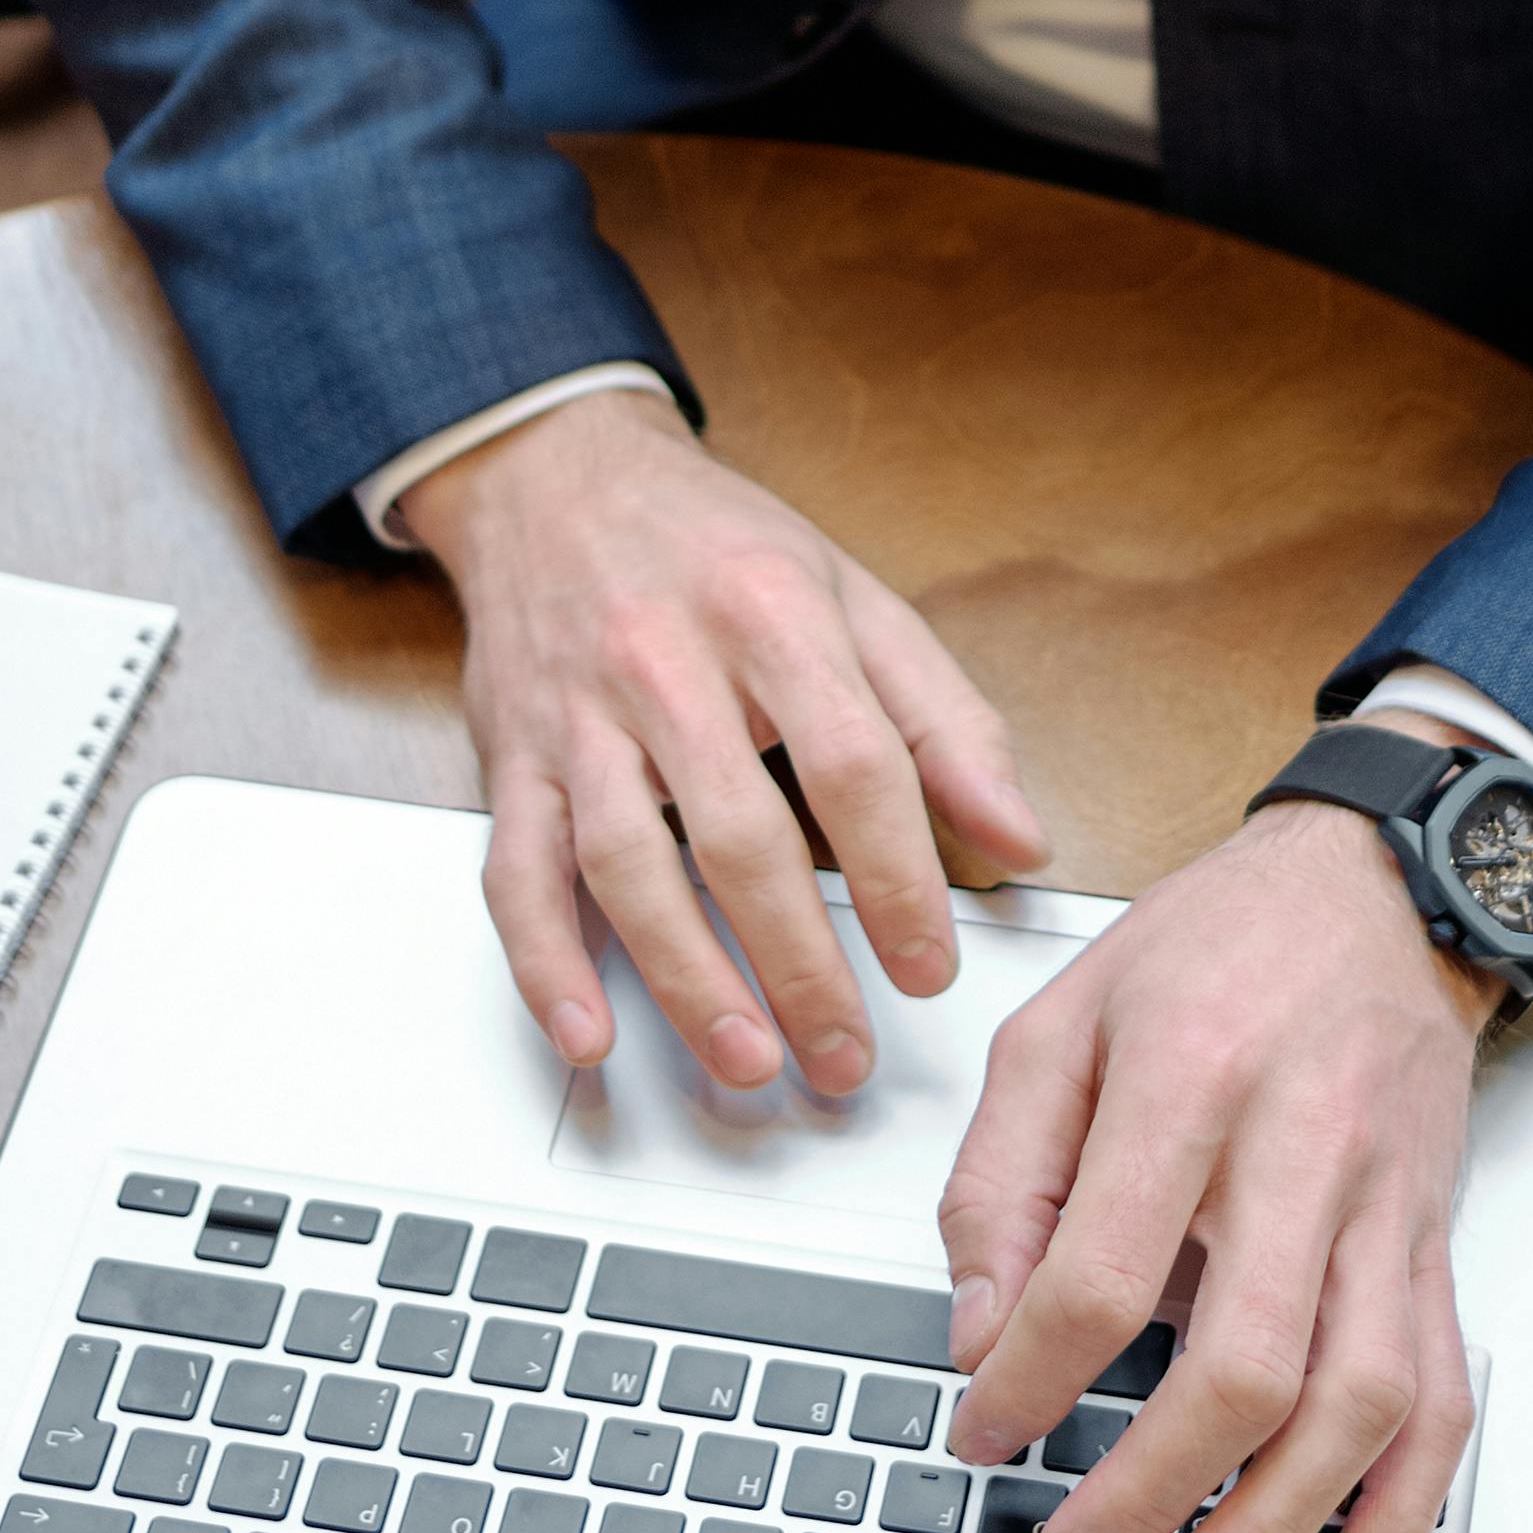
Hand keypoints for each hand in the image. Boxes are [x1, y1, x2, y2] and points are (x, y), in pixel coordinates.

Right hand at [404, 389, 1048, 1098]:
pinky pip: (516, 875)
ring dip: (687, 979)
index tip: (928, 966)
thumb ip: (944, 719)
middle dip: (800, 962)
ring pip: (626, 866)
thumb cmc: (714, 546)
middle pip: (740, 835)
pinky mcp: (512, 758)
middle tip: (845, 1053)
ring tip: (748, 1059)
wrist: (555, 473)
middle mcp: (665, 661)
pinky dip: (545, 965)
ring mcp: (578, 716)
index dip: (900, 877)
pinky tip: (586, 1036)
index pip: (852, 764)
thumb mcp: (853, 595)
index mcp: (771, 612)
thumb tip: (1020, 837)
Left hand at [938, 753, 1496, 1532]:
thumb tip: (980, 1332)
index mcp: (1187, 1079)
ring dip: (1278, 1522)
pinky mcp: (1434, 1245)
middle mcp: (1301, 1151)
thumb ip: (1003, 1176)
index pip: (1103, 1273)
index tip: (983, 1431)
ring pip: (1360, 1401)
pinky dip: (1406, 1508)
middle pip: (1245, 1362)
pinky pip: (1442, 1395)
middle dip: (1152, 1486)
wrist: (1377, 889)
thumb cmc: (1213, 950)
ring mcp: (1386, 1208)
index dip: (1030, 1378)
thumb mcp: (1060, 1019)